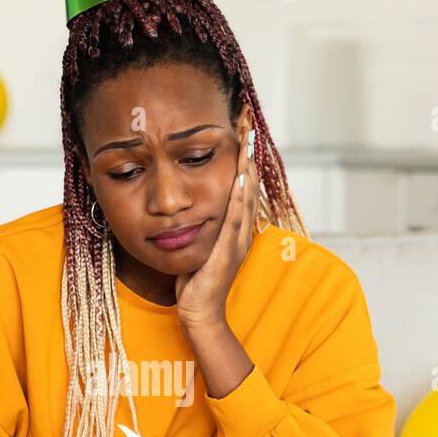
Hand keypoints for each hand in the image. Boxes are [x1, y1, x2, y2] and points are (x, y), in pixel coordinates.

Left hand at [175, 122, 259, 329]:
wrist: (199, 314)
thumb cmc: (195, 283)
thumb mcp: (198, 246)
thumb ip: (199, 227)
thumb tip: (189, 207)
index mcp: (234, 229)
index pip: (242, 186)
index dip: (243, 158)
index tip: (240, 131)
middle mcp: (240, 231)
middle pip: (248, 184)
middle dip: (248, 152)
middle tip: (247, 122)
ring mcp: (237, 241)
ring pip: (245, 196)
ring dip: (247, 166)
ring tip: (247, 140)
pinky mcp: (228, 252)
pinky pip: (235, 219)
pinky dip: (240, 197)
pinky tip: (241, 177)